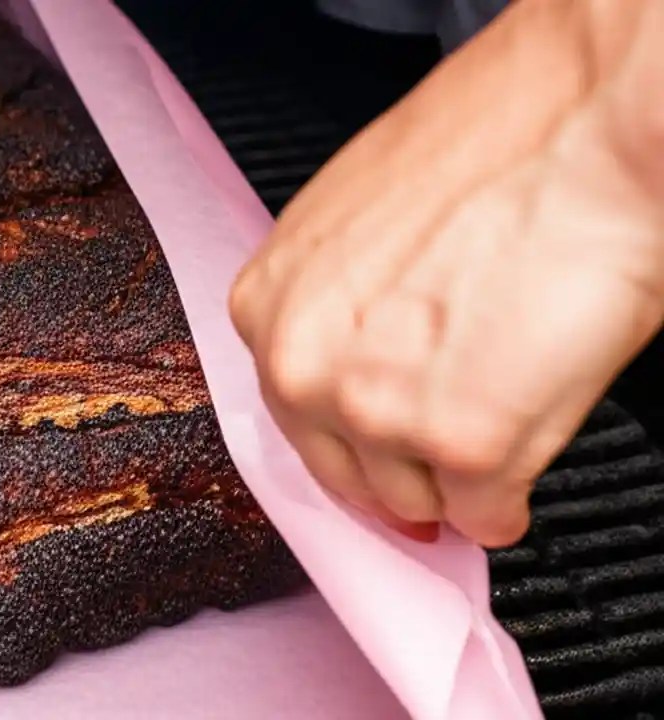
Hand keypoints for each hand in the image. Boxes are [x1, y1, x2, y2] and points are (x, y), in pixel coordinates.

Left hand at [229, 0, 663, 547]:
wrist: (586, 128)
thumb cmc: (492, 153)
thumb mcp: (356, 229)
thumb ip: (334, 314)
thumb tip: (354, 375)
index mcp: (266, 308)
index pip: (293, 414)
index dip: (348, 436)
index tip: (378, 451)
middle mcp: (302, 368)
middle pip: (346, 471)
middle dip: (400, 470)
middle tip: (445, 448)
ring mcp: (378, 413)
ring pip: (416, 499)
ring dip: (458, 477)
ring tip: (504, 401)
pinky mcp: (465, 448)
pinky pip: (487, 516)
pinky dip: (511, 498)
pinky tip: (531, 435)